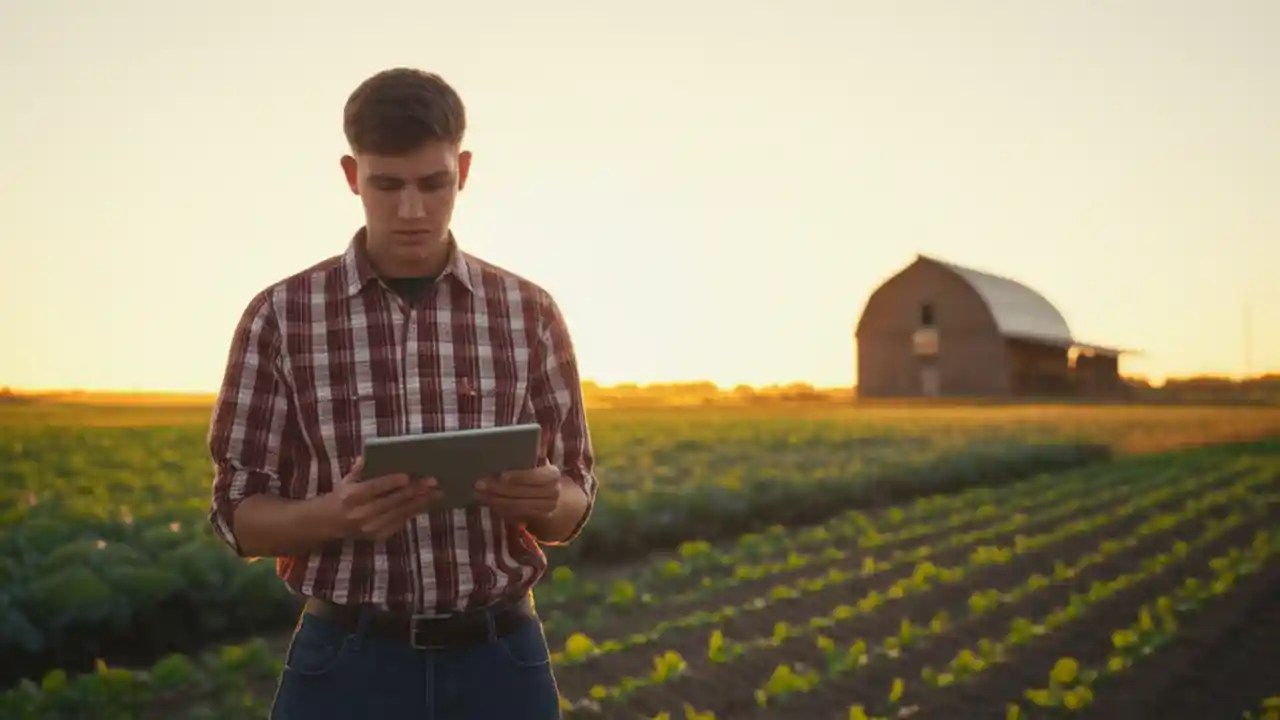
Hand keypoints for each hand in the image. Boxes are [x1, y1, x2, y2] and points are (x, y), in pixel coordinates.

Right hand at [324, 456, 442, 542]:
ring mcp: (371, 527)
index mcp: (351, 496)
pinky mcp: (379, 536)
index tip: (407, 476)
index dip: (390, 483)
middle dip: (414, 491)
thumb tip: (371, 457)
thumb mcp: (347, 480)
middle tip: (433, 481)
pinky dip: (415, 512)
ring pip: (401, 513)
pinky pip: (401, 523)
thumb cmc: (343, 496)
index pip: (373, 488)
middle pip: (392, 501)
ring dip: (421, 503)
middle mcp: (361, 514)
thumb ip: (360, 469)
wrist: (329, 523)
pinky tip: (427, 503)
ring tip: (437, 493)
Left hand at [475, 464, 561, 524]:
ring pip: (516, 506)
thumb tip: (501, 455)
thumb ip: (525, 460)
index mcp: (552, 474)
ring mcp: (547, 509)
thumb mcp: (535, 465)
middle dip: (498, 488)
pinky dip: (500, 509)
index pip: (533, 476)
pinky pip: (515, 515)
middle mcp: (553, 493)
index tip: (501, 475)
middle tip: (479, 484)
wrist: (549, 497)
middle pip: (521, 492)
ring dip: (495, 500)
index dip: (517, 476)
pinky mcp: (537, 519)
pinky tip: (489, 503)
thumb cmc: (536, 475)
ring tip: (479, 494)